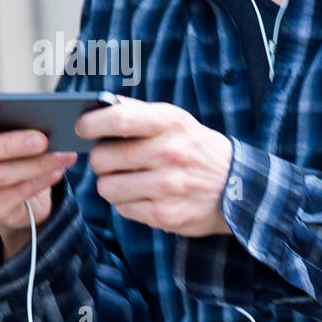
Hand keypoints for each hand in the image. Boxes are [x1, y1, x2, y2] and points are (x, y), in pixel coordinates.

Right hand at [0, 104, 76, 249]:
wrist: (17, 193)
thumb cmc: (10, 151)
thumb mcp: (9, 131)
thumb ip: (15, 122)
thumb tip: (43, 119)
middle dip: (10, 145)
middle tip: (42, 139)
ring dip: (34, 164)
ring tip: (61, 155)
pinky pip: (13, 195)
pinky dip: (38, 181)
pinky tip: (56, 171)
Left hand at [75, 97, 232, 236]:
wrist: (239, 186)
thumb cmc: (196, 149)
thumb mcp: (176, 120)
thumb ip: (136, 112)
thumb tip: (97, 106)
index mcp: (170, 123)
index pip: (118, 119)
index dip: (91, 124)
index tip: (82, 128)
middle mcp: (169, 153)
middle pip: (102, 158)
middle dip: (101, 160)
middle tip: (112, 160)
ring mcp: (168, 187)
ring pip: (106, 187)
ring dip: (111, 184)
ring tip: (129, 179)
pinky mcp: (166, 215)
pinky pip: (122, 209)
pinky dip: (128, 204)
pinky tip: (145, 196)